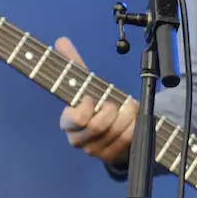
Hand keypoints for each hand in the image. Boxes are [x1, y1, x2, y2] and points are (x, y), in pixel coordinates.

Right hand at [55, 37, 135, 164]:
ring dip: (127, 116)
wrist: (112, 131)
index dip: (86, 107)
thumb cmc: (96, 105)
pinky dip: (134, 126)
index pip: (74, 119)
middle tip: (117, 102)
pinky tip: (134, 119)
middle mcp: (78, 140)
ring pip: (114, 133)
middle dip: (112, 110)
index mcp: (68, 123)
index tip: (93, 98)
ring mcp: (95, 151)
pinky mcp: (111, 156)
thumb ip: (74, 65)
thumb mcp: (87, 85)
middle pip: (97, 126)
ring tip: (129, 108)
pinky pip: (127, 140)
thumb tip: (61, 40)